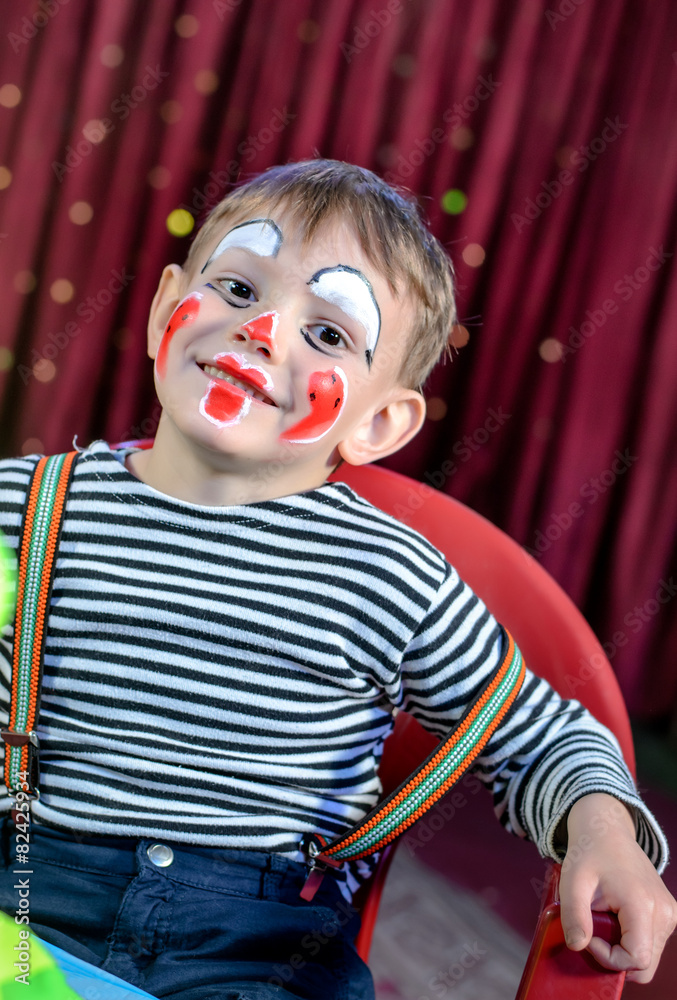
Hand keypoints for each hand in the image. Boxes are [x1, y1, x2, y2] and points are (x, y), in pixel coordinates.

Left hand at [558, 792, 676, 982]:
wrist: (607, 831)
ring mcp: (670, 914)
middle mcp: (665, 912)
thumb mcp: (572, 882)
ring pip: (649, 958)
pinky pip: (651, 944)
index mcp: (643, 904)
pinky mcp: (668, 914)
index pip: (636, 958)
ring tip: (602, 922)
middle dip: (616, 959)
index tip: (588, 936)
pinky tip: (614, 921)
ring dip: (622, 950)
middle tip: (593, 934)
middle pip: (645, 964)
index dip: (609, 957)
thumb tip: (577, 946)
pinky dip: (631, 942)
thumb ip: (574, 915)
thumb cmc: (589, 853)